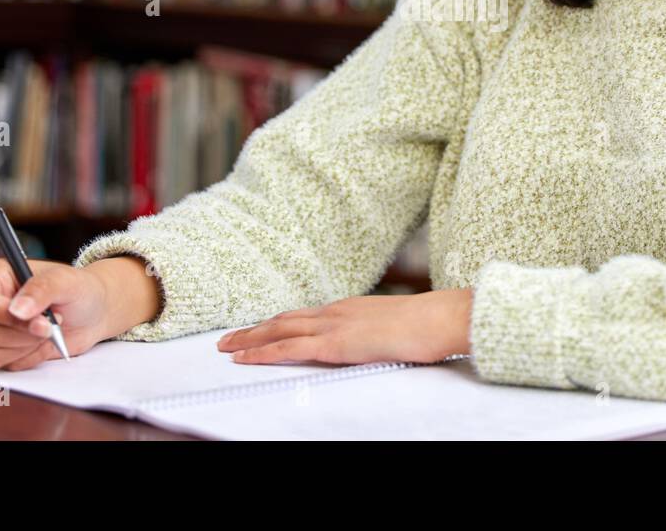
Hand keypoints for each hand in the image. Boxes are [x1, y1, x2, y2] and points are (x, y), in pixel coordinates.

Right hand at [0, 258, 116, 369]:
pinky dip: (29, 357)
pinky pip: (3, 365)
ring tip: (49, 329)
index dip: (8, 317)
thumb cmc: (77, 290)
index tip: (41, 321)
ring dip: (30, 345)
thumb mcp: (66, 282)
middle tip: (53, 321)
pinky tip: (42, 342)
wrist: (90, 313)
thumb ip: (42, 290)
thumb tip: (16, 310)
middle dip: (27, 333)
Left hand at [217, 289, 473, 365]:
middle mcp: (335, 311)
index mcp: (349, 308)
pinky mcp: (335, 343)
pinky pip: (289, 348)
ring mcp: (333, 324)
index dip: (277, 322)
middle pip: (284, 319)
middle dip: (254, 329)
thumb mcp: (393, 327)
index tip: (258, 328)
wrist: (438, 319)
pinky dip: (263, 352)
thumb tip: (371, 343)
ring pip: (279, 330)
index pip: (303, 315)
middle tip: (228, 338)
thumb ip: (374, 333)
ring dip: (249, 339)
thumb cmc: (426, 326)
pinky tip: (245, 359)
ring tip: (226, 347)